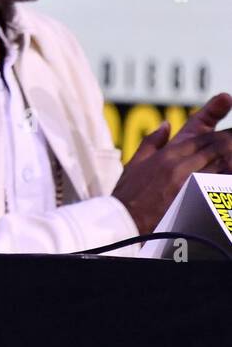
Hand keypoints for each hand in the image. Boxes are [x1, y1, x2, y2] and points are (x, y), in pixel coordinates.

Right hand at [113, 107, 231, 231]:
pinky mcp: (194, 200)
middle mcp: (179, 166)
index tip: (229, 136)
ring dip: (231, 160)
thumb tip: (165, 125)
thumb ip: (151, 142)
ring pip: (221, 166)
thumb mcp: (134, 163)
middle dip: (230, 145)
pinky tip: (227, 178)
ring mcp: (188, 183)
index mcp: (166, 156)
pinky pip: (218, 185)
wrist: (124, 221)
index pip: (202, 139)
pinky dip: (226, 178)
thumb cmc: (128, 194)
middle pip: (215, 150)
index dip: (220, 136)